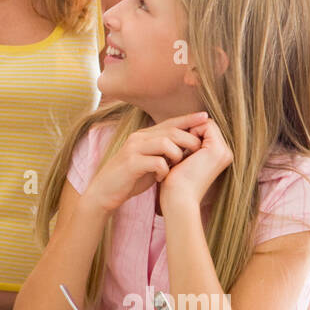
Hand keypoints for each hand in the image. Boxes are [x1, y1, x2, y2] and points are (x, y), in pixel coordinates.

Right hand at [85, 112, 206, 212]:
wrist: (104, 192)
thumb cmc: (130, 178)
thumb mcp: (149, 162)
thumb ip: (163, 153)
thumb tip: (186, 148)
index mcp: (144, 136)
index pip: (170, 123)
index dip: (188, 119)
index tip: (205, 117)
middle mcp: (138, 138)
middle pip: (171, 131)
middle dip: (189, 139)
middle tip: (199, 150)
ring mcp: (133, 149)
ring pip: (165, 143)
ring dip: (177, 155)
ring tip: (178, 165)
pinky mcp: (130, 163)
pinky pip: (156, 162)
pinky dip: (164, 170)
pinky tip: (163, 177)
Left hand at [159, 117, 232, 208]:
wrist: (178, 199)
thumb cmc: (175, 184)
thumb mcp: (183, 160)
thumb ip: (187, 145)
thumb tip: (180, 128)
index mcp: (219, 156)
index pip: (206, 130)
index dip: (189, 132)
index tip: (175, 144)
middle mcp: (225, 153)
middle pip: (206, 125)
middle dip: (190, 130)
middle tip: (176, 144)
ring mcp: (224, 151)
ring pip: (206, 123)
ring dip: (190, 131)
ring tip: (180, 149)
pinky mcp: (217, 150)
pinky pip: (206, 125)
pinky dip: (191, 131)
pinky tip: (183, 147)